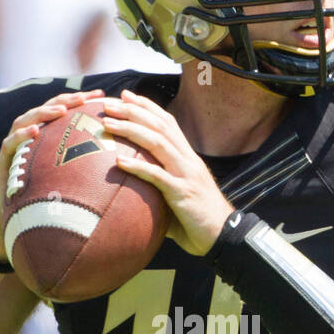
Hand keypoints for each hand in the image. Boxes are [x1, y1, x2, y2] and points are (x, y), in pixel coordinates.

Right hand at [0, 88, 104, 261]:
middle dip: (66, 100)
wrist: (8, 227)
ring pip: (24, 120)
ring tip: (61, 110)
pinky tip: (34, 132)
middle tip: (86, 97)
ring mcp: (13, 150)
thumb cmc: (41, 209)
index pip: (64, 114)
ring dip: (43, 112)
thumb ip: (85, 176)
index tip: (104, 96)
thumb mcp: (67, 189)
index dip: (82, 102)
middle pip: (45, 111)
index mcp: (45, 141)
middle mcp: (28, 140)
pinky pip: (9, 145)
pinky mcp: (1, 162)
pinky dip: (20, 136)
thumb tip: (123, 178)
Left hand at [99, 90, 232, 254]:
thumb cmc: (198, 222)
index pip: (168, 123)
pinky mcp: (184, 194)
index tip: (125, 96)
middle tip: (109, 103)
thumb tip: (131, 193)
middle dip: (134, 111)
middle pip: (160, 126)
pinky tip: (119, 161)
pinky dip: (138, 167)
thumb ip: (158, 189)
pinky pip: (158, 177)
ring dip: (131, 130)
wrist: (224, 238)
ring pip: (159, 143)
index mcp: (188, 158)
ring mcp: (187, 176)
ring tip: (108, 124)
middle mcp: (189, 161)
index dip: (147, 107)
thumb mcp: (177, 198)